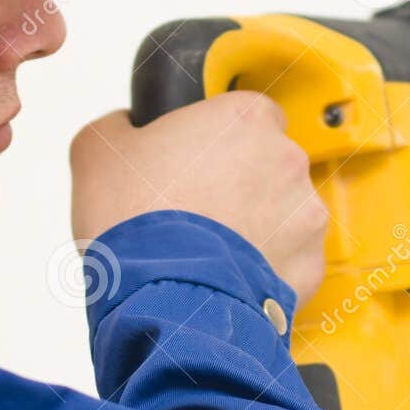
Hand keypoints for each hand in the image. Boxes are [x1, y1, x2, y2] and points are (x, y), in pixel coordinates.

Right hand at [70, 92, 328, 302]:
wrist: (161, 296)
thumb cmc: (135, 220)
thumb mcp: (98, 150)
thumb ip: (120, 124)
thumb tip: (126, 125)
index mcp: (244, 118)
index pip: (250, 114)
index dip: (221, 139)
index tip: (199, 161)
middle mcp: (287, 159)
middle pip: (270, 163)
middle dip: (242, 184)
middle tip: (199, 209)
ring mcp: (304, 214)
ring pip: (285, 213)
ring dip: (258, 226)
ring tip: (212, 250)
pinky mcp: (310, 266)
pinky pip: (292, 261)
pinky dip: (267, 270)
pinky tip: (230, 277)